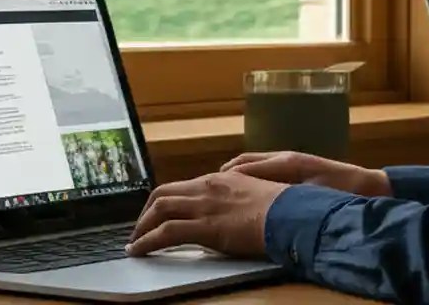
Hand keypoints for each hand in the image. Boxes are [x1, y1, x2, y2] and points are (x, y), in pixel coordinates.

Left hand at [126, 171, 288, 258]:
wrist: (292, 214)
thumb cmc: (283, 207)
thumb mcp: (257, 193)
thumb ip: (237, 197)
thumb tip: (228, 210)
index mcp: (221, 178)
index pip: (183, 186)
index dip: (167, 200)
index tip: (160, 214)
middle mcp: (207, 186)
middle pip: (164, 193)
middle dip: (147, 211)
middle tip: (141, 227)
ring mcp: (204, 205)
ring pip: (160, 209)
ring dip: (142, 226)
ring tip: (136, 242)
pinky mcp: (204, 226)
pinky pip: (165, 232)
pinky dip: (147, 241)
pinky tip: (139, 250)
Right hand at [221, 151, 391, 197]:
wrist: (369, 188)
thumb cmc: (341, 193)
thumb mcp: (310, 196)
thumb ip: (280, 194)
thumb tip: (247, 188)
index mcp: (286, 163)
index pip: (245, 167)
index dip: (225, 178)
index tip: (206, 189)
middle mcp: (283, 158)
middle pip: (243, 164)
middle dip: (223, 176)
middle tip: (203, 190)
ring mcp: (288, 162)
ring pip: (250, 165)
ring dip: (233, 176)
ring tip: (216, 190)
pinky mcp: (294, 168)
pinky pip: (262, 169)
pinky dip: (246, 177)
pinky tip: (241, 190)